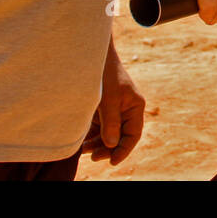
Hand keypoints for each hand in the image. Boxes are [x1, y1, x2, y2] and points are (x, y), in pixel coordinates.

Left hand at [81, 41, 145, 164]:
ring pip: (108, 135)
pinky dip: (91, 137)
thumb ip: (111, 122)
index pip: (133, 135)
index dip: (124, 150)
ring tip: (84, 151)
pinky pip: (99, 128)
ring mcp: (114, 110)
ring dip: (98, 144)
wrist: (91, 56)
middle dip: (108, 149)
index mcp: (135, 107)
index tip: (112, 162)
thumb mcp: (108, 99)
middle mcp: (126, 110)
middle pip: (120, 137)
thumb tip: (112, 145)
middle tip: (94, 157)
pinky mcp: (102, 109)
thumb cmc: (105, 74)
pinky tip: (81, 143)